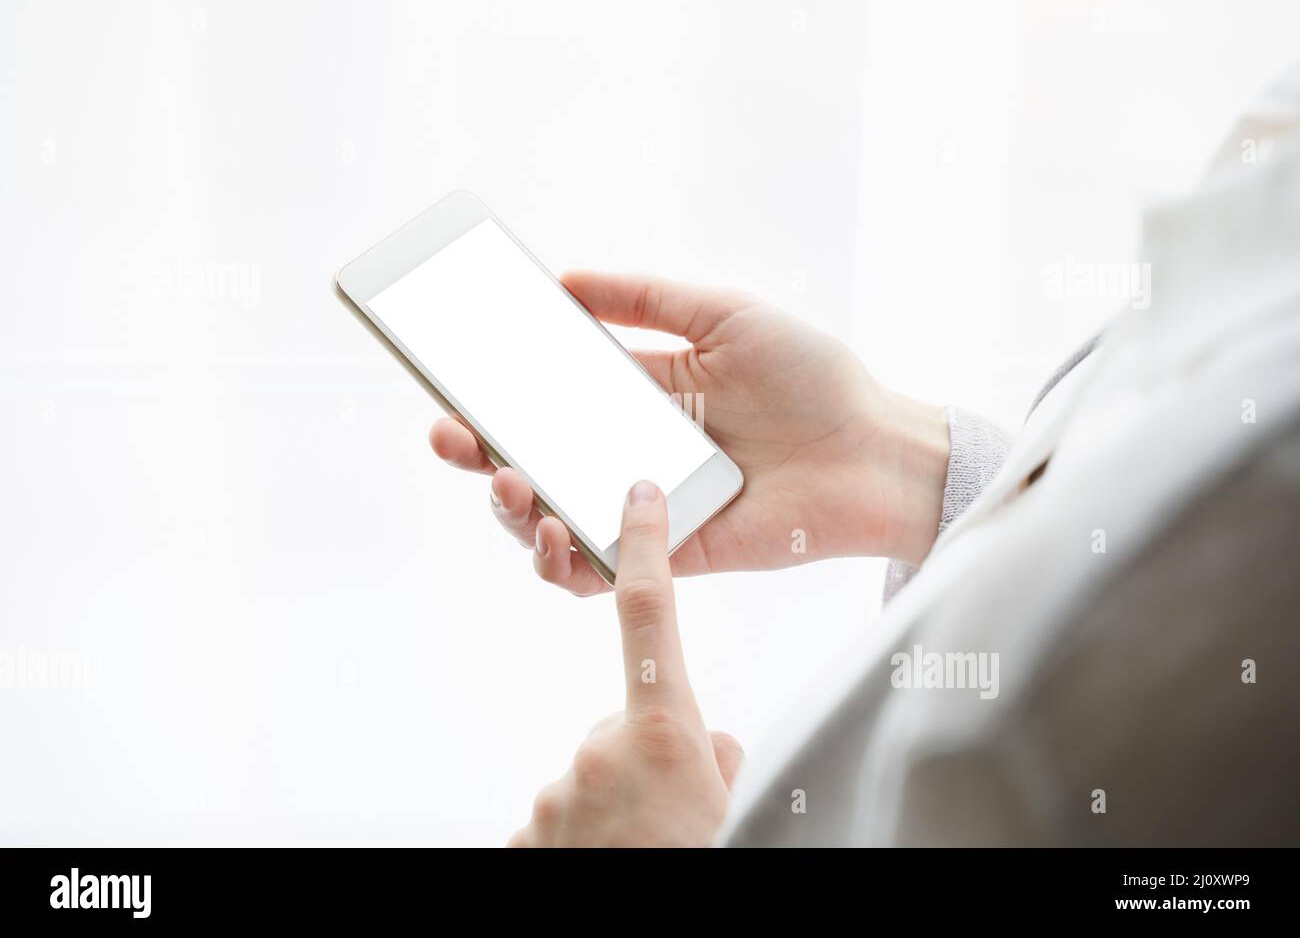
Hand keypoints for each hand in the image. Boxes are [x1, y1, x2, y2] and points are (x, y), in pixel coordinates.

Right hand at [431, 271, 949, 594]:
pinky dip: (561, 561)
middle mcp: (630, 451)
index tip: (453, 375)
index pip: (548, 394)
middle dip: (478, 451)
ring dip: (511, 508)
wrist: (874, 453)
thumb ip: (647, 298)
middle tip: (449, 435)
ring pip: (550, 518)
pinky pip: (598, 570)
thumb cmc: (812, 377)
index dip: (496, 389)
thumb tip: (565, 279)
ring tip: (509, 481)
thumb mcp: (726, 314)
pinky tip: (551, 533)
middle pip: (534, 458)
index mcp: (639, 393)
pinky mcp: (665, 553)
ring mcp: (643, 506)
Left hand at [507, 480, 742, 846]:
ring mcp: (556, 796)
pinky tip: (608, 860)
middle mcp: (600, 751)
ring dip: (613, 806)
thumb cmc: (708, 855)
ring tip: (643, 846)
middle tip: (670, 812)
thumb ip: (718, 759)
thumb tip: (707, 745)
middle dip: (641, 756)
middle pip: (620, 726)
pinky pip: (559, 820)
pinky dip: (582, 839)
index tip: (634, 497)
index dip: (641, 548)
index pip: (650, 617)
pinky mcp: (525, 837)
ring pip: (589, 779)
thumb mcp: (737, 807)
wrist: (653, 911)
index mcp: (665, 734)